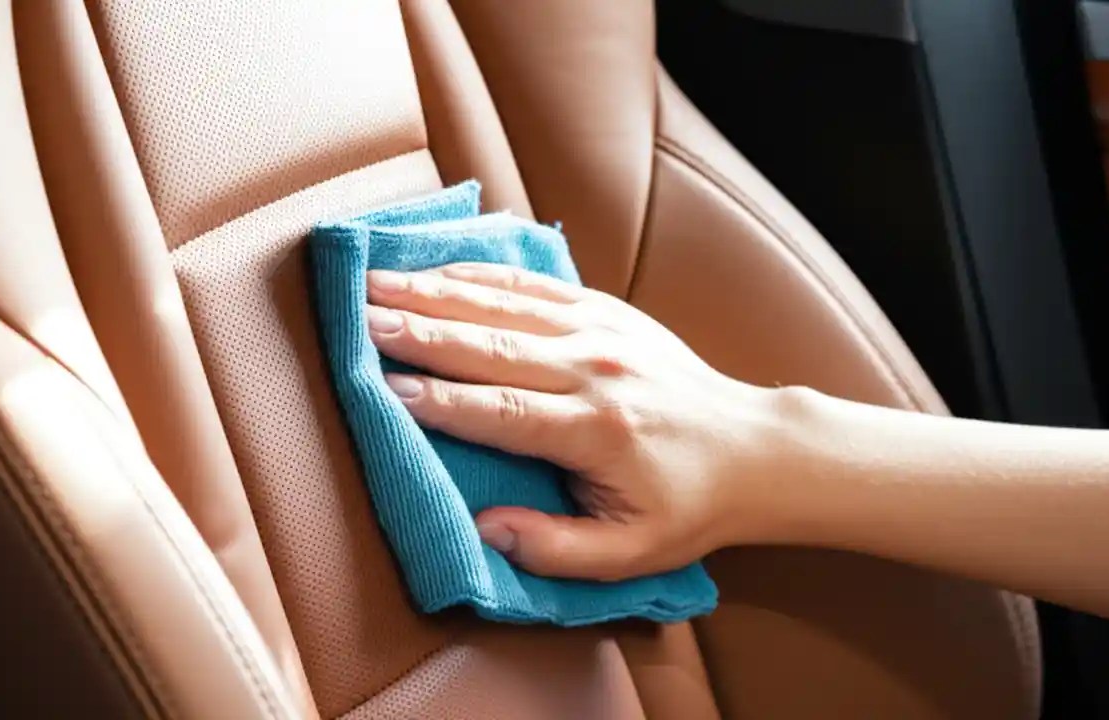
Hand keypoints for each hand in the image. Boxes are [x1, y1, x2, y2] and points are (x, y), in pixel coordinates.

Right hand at [364, 263, 777, 580]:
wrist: (750, 448)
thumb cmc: (685, 506)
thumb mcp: (629, 553)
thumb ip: (554, 549)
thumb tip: (484, 530)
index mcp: (595, 432)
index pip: (500, 411)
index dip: (439, 399)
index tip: (383, 386)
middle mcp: (594, 370)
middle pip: (491, 345)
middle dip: (419, 330)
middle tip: (358, 317)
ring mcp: (601, 330)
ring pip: (504, 304)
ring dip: (436, 291)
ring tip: (377, 282)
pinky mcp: (605, 308)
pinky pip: (534, 282)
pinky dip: (481, 273)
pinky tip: (437, 267)